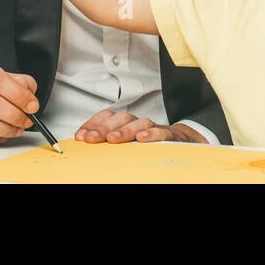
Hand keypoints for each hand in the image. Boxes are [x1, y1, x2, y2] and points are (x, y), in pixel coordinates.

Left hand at [75, 109, 208, 144]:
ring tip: (113, 139)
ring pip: (138, 123)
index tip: (81, 136)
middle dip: (103, 127)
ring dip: (124, 130)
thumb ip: (110, 144)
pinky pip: (162, 132)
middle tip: (91, 138)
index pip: (107, 117)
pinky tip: (142, 139)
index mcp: (125, 123)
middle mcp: (138, 123)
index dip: (93, 123)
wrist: (184, 142)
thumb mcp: (127, 144)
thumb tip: (86, 147)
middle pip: (120, 118)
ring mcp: (154, 128)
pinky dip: (152, 134)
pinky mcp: (170, 136)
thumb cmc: (150, 144)